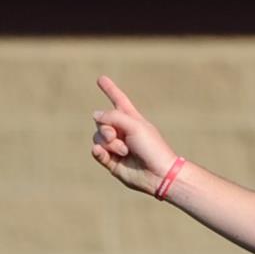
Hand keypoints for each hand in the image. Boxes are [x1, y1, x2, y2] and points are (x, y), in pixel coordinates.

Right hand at [90, 76, 178, 195]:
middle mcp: (122, 131)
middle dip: (106, 128)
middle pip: (101, 122)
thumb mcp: (135, 125)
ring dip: (108, 143)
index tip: (101, 79)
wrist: (159, 174)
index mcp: (131, 119)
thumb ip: (113, 116)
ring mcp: (116, 146)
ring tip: (124, 151)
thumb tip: (95, 115)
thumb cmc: (152, 147)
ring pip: (98, 137)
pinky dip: (98, 151)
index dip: (110, 89)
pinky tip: (100, 152)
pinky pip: (96, 152)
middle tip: (116, 136)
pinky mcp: (112, 162)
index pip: (118, 100)